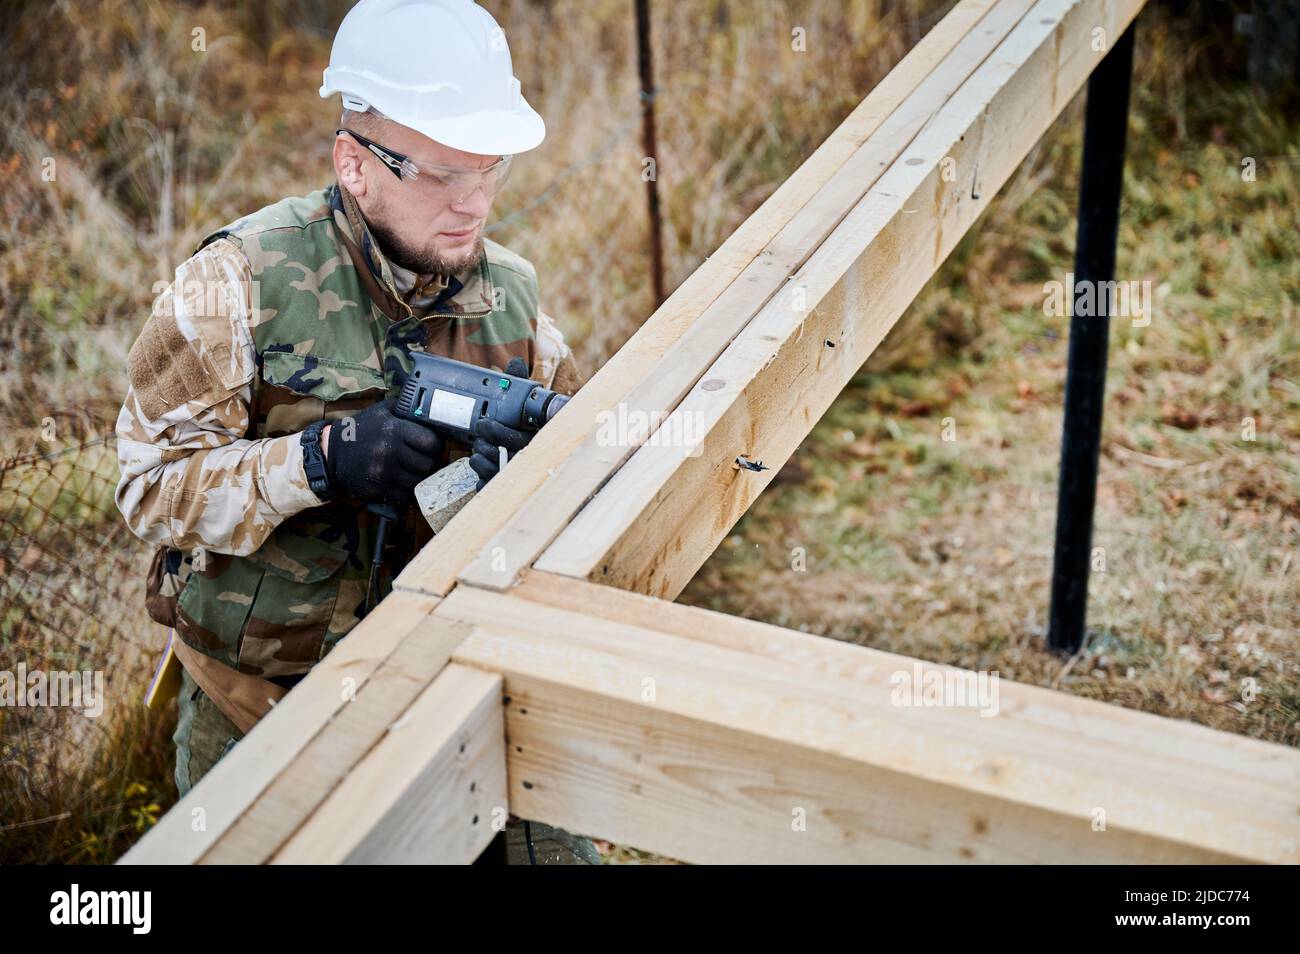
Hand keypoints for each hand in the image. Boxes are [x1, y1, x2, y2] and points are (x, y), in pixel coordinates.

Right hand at [324, 397, 444, 506]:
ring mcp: (384, 473)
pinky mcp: (377, 490)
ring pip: (418, 483)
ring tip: (414, 472)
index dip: (435, 446)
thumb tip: (429, 407)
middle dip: (430, 463)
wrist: (331, 453)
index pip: (431, 443)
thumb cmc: (361, 431)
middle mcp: (390, 452)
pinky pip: (404, 498)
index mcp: (394, 430)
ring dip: (419, 479)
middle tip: (425, 461)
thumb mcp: (381, 412)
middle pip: (428, 465)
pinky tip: (402, 484)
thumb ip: (404, 407)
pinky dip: (406, 493)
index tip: (432, 447)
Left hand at [468, 357, 541, 489]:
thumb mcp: (527, 409)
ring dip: (479, 458)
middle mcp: (530, 461)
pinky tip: (482, 467)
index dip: (497, 432)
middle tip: (480, 436)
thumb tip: (516, 360)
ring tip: (479, 451)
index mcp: (537, 441)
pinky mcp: (506, 491)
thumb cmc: (531, 431)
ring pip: (488, 469)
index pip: (515, 439)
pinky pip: (486, 486)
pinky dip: (480, 477)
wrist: (541, 463)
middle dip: (484, 444)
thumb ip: (519, 386)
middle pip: (499, 454)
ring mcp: (518, 478)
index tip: (484, 424)